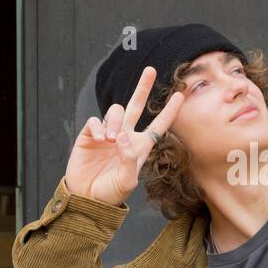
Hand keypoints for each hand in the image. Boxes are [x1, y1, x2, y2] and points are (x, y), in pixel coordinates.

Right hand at [64, 66, 184, 206]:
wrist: (87, 197)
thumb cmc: (110, 192)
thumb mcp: (127, 181)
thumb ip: (129, 159)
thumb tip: (123, 135)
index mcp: (139, 147)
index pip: (158, 125)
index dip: (169, 111)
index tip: (180, 95)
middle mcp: (125, 136)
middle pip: (136, 106)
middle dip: (143, 87)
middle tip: (151, 70)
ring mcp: (107, 133)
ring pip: (115, 111)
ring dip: (114, 122)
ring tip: (110, 140)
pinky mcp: (89, 135)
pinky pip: (95, 120)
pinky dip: (97, 127)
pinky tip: (98, 139)